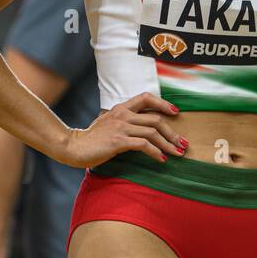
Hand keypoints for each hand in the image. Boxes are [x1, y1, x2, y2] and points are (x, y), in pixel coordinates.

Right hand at [64, 92, 186, 168]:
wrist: (73, 146)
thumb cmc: (91, 138)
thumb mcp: (108, 123)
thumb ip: (124, 122)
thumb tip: (142, 129)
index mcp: (121, 108)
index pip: (146, 98)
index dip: (163, 104)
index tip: (175, 112)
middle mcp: (123, 114)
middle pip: (155, 119)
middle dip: (172, 133)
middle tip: (183, 144)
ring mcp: (121, 127)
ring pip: (152, 132)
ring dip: (168, 144)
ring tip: (177, 153)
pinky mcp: (118, 141)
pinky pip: (143, 145)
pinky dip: (155, 152)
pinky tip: (161, 159)